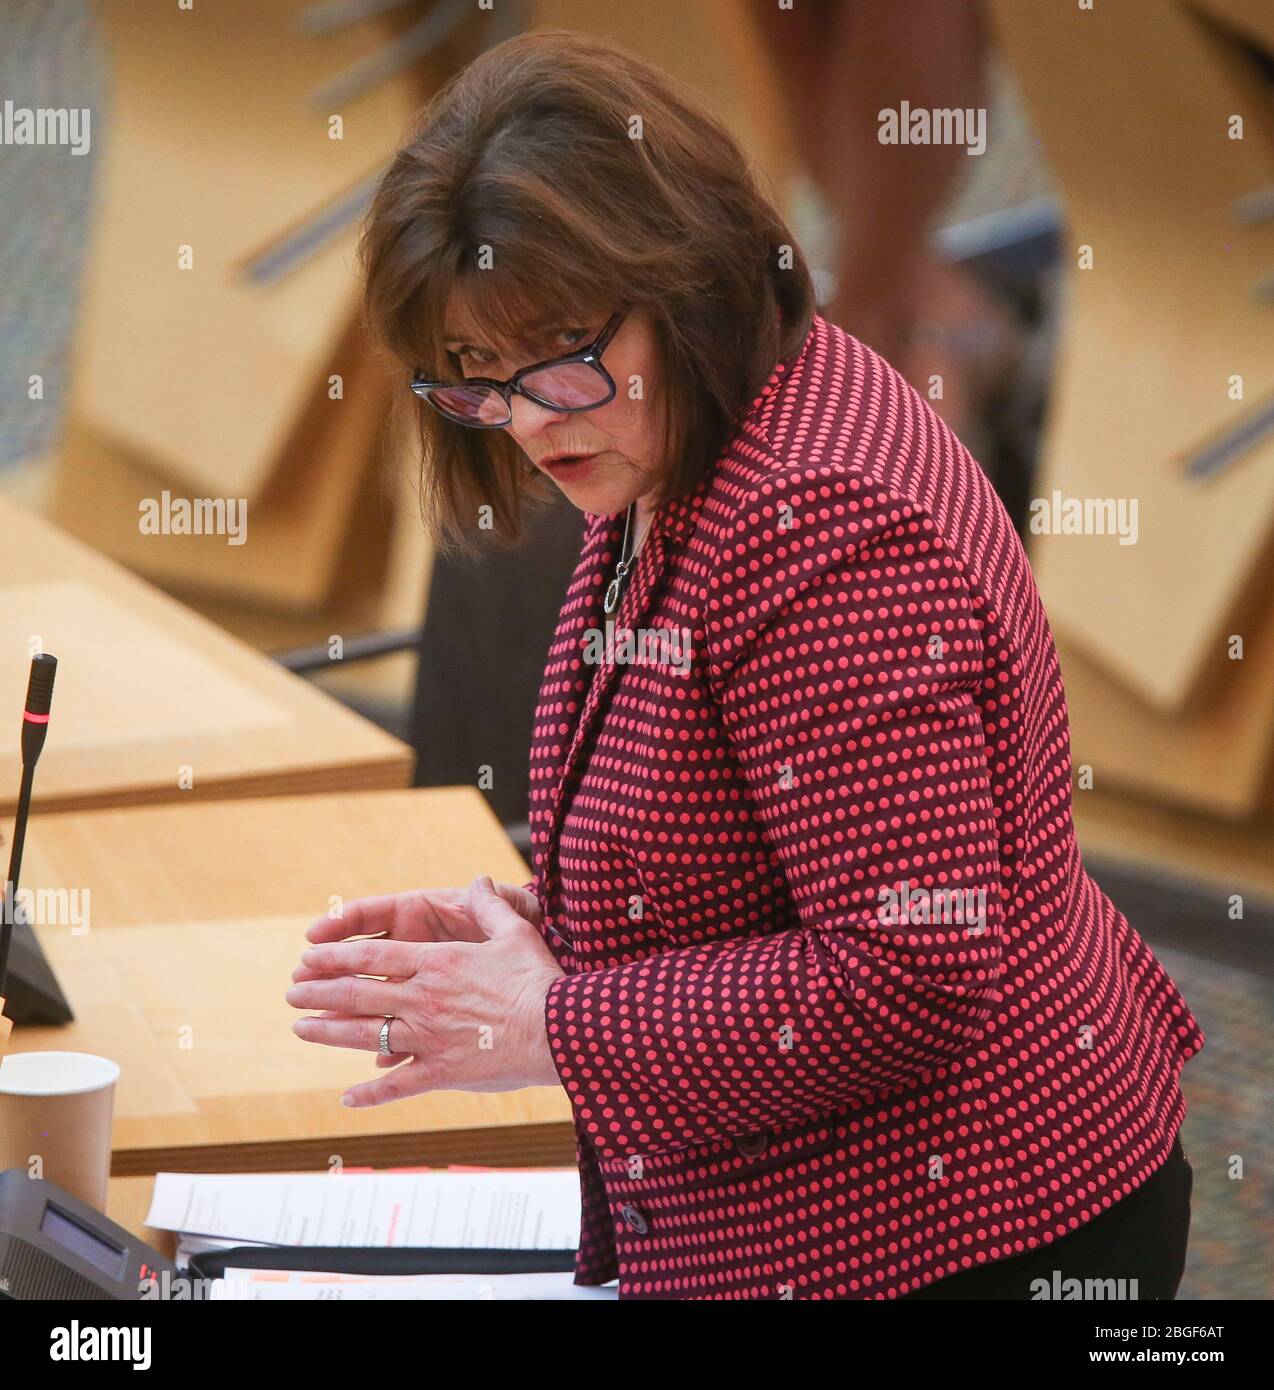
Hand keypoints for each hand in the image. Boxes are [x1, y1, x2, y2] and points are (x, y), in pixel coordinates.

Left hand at [285, 877, 563, 1105]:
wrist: (558, 1029)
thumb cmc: (539, 978)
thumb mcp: (515, 932)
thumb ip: (490, 906)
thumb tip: (480, 880)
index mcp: (437, 963)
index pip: (373, 957)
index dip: (336, 957)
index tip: (308, 958)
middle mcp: (424, 998)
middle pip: (359, 994)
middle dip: (319, 993)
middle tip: (292, 995)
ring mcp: (429, 1037)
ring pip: (367, 1035)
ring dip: (329, 1032)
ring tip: (301, 1029)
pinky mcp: (442, 1071)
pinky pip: (399, 1084)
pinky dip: (371, 1094)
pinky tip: (347, 1099)